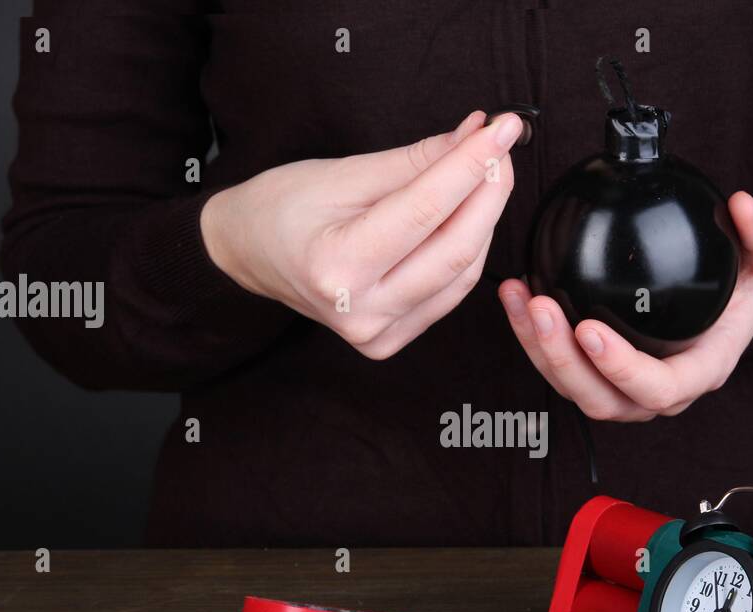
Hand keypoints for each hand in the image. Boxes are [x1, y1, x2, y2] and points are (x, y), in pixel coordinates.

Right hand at [202, 110, 520, 359]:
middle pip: (455, 250)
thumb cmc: (284, 207)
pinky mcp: (390, 341)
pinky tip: (468, 216)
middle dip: (489, 192)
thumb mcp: (343, 172)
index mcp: (336, 266)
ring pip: (462, 274)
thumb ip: (414, 161)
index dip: (472, 165)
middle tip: (502, 147)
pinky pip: (449, 294)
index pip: (426, 210)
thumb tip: (474, 137)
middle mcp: (359, 311)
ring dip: (484, 220)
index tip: (501, 129)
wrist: (250, 255)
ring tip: (486, 174)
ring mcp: (376, 334)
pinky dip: (467, 251)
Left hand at [498, 192, 752, 419]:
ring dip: (539, 349)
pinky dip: (528, 335)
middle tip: (544, 309)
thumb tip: (747, 208)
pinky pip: (556, 366)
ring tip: (523, 300)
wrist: (721, 299)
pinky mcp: (593, 372)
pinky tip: (515, 295)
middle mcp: (655, 391)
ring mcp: (621, 387)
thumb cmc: (742, 286)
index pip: (658, 388)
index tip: (591, 330)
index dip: (622, 370)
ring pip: (571, 386)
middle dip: (565, 360)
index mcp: (698, 372)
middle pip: (603, 399)